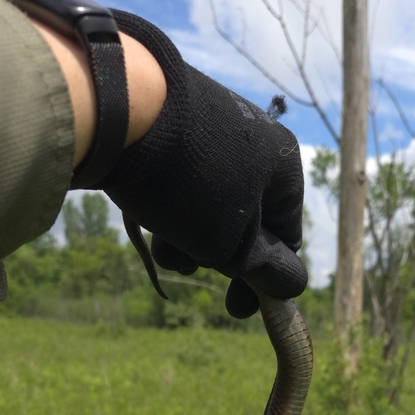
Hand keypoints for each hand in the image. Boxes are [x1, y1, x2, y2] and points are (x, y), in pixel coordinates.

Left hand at [97, 10, 307, 317]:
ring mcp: (211, 133)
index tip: (235, 306)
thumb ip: (268, 271)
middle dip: (216, 257)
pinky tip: (147, 216)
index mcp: (284, 165)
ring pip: (206, 210)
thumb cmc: (192, 182)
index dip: (263, 279)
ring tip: (165, 241)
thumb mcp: (235, 243)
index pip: (286, 237)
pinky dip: (168, 210)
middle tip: (192, 267)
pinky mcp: (172, 130)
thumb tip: (292, 285)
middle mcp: (253, 143)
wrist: (121, 108)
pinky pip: (179, 187)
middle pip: (242, 225)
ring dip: (188, 240)